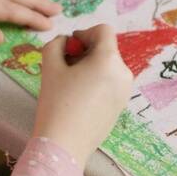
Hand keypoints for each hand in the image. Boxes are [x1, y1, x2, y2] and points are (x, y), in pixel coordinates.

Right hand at [33, 25, 132, 167]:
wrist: (65, 144)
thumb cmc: (57, 103)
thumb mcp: (50, 67)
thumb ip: (56, 44)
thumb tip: (65, 41)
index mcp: (109, 60)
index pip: (103, 31)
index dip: (84, 33)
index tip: (70, 48)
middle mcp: (123, 73)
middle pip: (106, 49)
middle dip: (86, 52)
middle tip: (65, 67)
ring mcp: (125, 91)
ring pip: (108, 66)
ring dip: (91, 67)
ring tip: (71, 84)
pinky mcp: (122, 106)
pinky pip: (111, 83)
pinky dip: (97, 82)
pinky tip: (79, 98)